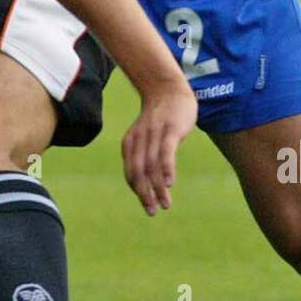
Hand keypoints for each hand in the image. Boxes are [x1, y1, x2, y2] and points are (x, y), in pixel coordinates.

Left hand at [122, 79, 197, 215]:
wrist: (167, 88)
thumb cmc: (158, 117)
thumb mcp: (146, 136)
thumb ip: (145, 156)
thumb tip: (148, 183)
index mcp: (130, 144)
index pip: (131, 173)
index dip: (139, 192)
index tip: (149, 207)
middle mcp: (139, 140)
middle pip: (139, 172)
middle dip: (145, 195)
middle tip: (152, 212)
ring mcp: (154, 134)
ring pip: (152, 166)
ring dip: (158, 188)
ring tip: (165, 205)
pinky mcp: (170, 130)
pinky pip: (166, 152)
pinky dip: (166, 168)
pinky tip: (170, 183)